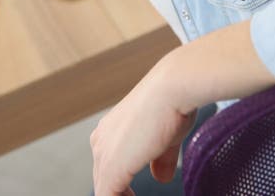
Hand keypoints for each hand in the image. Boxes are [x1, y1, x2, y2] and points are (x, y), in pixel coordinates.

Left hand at [90, 59, 195, 195]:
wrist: (172, 88)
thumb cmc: (173, 104)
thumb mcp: (167, 137)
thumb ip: (161, 159)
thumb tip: (162, 177)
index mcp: (111, 130)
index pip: (109, 167)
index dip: (123, 188)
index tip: (135, 194)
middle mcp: (101, 139)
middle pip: (103, 181)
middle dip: (122, 194)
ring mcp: (103, 154)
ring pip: (104, 191)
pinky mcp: (111, 168)